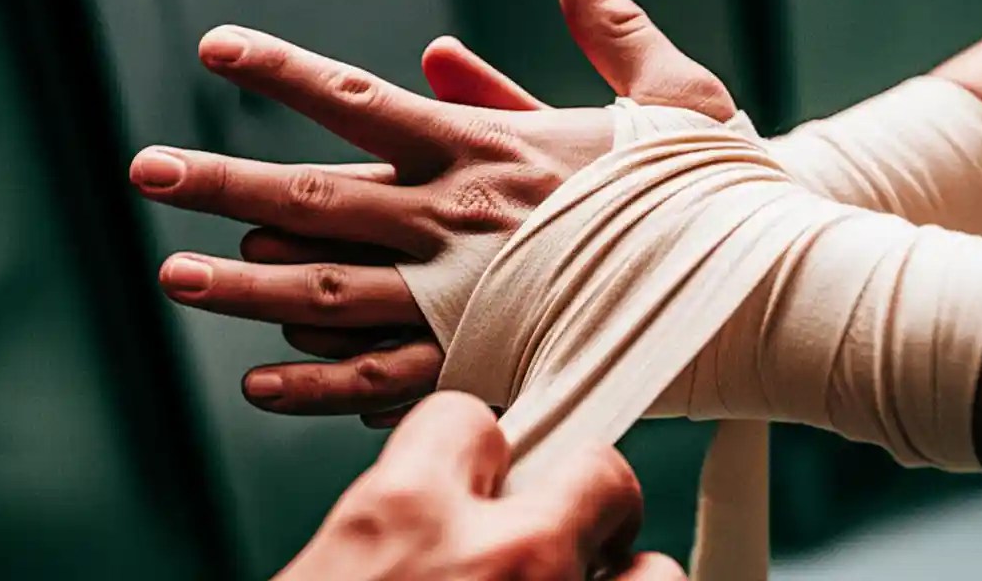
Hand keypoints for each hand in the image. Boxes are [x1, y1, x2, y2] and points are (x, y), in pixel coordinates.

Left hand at [132, 0, 738, 424]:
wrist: (757, 287)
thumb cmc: (714, 191)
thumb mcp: (668, 92)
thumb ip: (608, 25)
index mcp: (490, 146)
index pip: (360, 99)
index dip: (282, 72)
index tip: (215, 52)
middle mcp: (461, 218)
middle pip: (316, 196)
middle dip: (222, 182)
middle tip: (147, 174)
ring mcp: (466, 295)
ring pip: (330, 290)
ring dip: (244, 287)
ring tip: (173, 277)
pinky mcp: (488, 362)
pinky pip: (384, 379)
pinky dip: (317, 382)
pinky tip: (258, 384)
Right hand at [278, 391, 684, 579]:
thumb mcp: (330, 563)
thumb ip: (388, 529)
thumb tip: (420, 517)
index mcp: (400, 519)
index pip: (469, 416)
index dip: (474, 446)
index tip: (481, 463)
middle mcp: (497, 561)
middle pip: (594, 469)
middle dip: (581, 489)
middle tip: (557, 519)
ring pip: (650, 569)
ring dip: (617, 578)